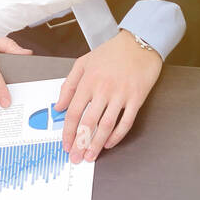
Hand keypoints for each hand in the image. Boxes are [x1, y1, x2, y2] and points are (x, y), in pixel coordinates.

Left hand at [57, 30, 162, 163]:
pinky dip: (117, 136)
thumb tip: (58, 107)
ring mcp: (121, 95)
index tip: (66, 144)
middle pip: (88, 123)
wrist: (140, 42)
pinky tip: (110, 143)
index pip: (73, 112)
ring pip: (106, 126)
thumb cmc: (111, 52)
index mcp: (88, 81)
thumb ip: (69, 85)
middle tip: (76, 157)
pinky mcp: (137, 98)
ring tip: (91, 156)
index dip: (68, 132)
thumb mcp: (83, 63)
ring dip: (97, 144)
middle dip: (80, 144)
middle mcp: (103, 89)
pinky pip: (126, 122)